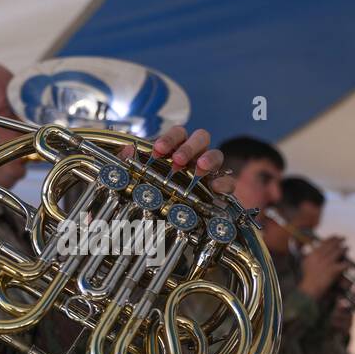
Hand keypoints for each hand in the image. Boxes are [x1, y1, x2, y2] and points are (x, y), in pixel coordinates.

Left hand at [119, 126, 234, 195]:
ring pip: (216, 154)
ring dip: (208, 159)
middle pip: (201, 137)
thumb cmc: (158, 191)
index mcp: (179, 148)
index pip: (179, 133)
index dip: (170, 138)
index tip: (158, 150)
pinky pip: (228, 181)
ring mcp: (211, 171)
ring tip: (199, 169)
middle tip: (178, 160)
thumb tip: (126, 151)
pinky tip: (215, 187)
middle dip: (189, 147)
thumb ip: (131, 163)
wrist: (172, 220)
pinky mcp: (221, 189)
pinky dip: (224, 182)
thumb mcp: (140, 177)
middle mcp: (197, 156)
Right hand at [299, 235, 348, 299]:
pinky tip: (349, 264)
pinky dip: (347, 264)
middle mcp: (321, 256)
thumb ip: (309, 256)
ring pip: (338, 252)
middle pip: (332, 245)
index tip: (336, 236)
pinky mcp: (333, 270)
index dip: (332, 238)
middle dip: (339, 241)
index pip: (324, 243)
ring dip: (344, 249)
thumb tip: (312, 251)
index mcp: (314, 254)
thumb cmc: (307, 278)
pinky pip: (343, 265)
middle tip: (344, 238)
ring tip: (347, 247)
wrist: (309, 288)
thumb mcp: (305, 264)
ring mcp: (327, 263)